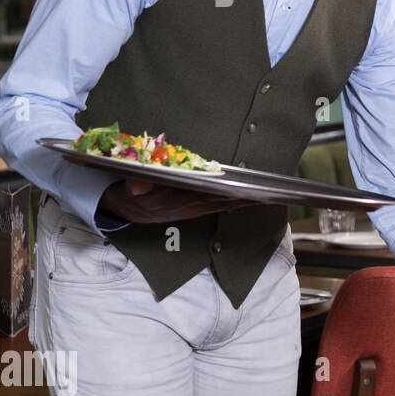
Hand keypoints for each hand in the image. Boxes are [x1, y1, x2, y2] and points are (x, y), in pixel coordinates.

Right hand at [98, 178, 253, 223]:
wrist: (128, 209)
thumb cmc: (134, 191)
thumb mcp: (130, 187)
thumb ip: (136, 184)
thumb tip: (138, 186)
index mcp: (176, 199)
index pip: (207, 195)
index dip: (227, 193)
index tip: (246, 190)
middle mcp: (187, 206)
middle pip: (221, 201)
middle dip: (243, 197)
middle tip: (267, 192)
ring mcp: (192, 209)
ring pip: (222, 205)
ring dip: (243, 201)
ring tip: (264, 196)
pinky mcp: (194, 211)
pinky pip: (219, 207)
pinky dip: (234, 203)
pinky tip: (249, 199)